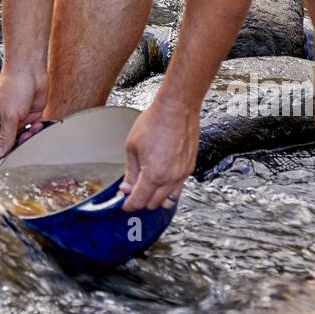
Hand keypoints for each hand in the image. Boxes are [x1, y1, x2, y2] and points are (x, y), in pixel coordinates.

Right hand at [0, 67, 48, 159]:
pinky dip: (37, 131)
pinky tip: (38, 123)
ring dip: (29, 137)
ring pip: (21, 141)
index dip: (0, 153)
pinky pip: (32, 132)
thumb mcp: (8, 115)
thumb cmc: (13, 86)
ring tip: (33, 128)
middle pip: (8, 146)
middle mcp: (2, 124)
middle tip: (25, 136)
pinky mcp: (28, 118)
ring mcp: (15, 121)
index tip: (11, 152)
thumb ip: (5, 137)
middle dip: (18, 144)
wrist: (30, 71)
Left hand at [120, 95, 199, 210]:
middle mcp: (170, 178)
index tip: (124, 203)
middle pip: (154, 204)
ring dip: (156, 199)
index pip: (139, 201)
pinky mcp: (189, 168)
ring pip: (169, 200)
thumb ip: (130, 171)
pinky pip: (179, 188)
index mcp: (153, 174)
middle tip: (132, 192)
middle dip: (141, 201)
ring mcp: (182, 174)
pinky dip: (168, 189)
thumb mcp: (132, 146)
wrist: (177, 108)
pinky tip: (160, 180)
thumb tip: (127, 187)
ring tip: (147, 189)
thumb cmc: (155, 122)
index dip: (128, 205)